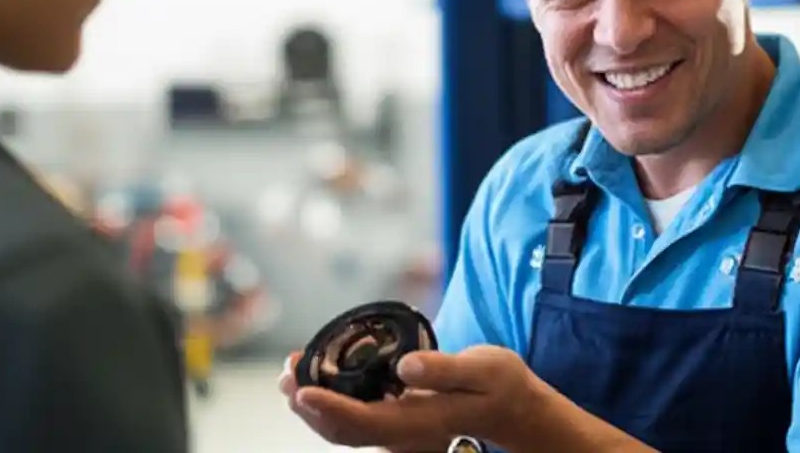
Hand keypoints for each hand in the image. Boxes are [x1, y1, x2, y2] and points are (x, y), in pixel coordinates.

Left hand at [277, 344, 544, 449]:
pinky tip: (320, 376)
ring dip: (314, 405)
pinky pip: (354, 417)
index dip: (331, 408)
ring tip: (291, 372)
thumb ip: (444, 368)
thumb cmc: (501, 385)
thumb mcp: (484, 368)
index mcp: (422, 423)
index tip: (303, 390)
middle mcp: (405, 434)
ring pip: (345, 429)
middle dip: (309, 407)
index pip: (366, 422)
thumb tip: (404, 367)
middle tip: (285, 374)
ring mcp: (399, 430)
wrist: (514, 409)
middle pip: (345, 432)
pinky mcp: (397, 419)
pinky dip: (330, 400)